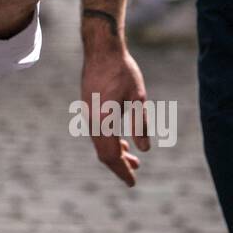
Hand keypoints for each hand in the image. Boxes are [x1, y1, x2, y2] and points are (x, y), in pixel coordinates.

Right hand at [81, 45, 149, 186]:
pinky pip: (97, 133)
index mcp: (103, 120)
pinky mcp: (89, 108)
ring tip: (133, 160)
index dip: (122, 170)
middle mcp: (92, 120)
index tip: (133, 182)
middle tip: (135, 174)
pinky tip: (122, 142)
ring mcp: (88, 114)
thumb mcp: (137, 97)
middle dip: (119, 165)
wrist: (101, 50)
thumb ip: (140, 124)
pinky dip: (110, 142)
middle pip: (103, 152)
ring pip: (100, 142)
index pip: (111, 154)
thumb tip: (145, 150)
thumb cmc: (122, 70)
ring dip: (115, 153)